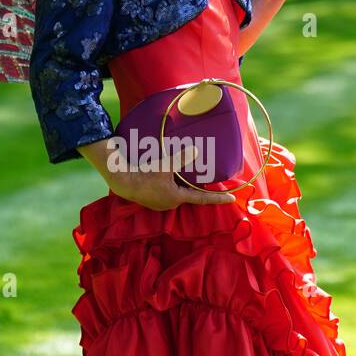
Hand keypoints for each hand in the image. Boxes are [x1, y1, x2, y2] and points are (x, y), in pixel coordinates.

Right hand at [79, 137, 235, 209]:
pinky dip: (172, 186)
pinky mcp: (153, 200)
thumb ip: (181, 159)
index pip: (203, 199)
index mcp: (177, 197)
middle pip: (189, 195)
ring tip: (181, 177)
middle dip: (196, 188)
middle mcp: (171, 203)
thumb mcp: (165, 165)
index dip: (218, 198)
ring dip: (182, 187)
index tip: (232, 199)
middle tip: (204, 179)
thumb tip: (196, 151)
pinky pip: (168, 193)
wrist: (123, 181)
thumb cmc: (145, 174)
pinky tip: (167, 178)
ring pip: (178, 194)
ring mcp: (161, 204)